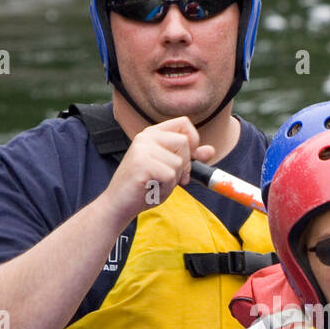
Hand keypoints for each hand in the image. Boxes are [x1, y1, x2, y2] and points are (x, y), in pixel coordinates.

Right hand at [101, 116, 215, 227]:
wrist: (118, 205)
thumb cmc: (144, 188)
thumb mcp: (170, 171)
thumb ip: (189, 159)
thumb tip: (211, 150)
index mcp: (152, 134)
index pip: (184, 122)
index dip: (193, 140)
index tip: (188, 158)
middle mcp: (146, 137)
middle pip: (185, 142)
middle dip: (185, 165)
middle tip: (169, 179)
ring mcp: (143, 148)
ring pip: (179, 162)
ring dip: (173, 180)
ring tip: (156, 184)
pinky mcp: (142, 163)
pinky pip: (170, 175)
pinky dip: (166, 188)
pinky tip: (151, 189)